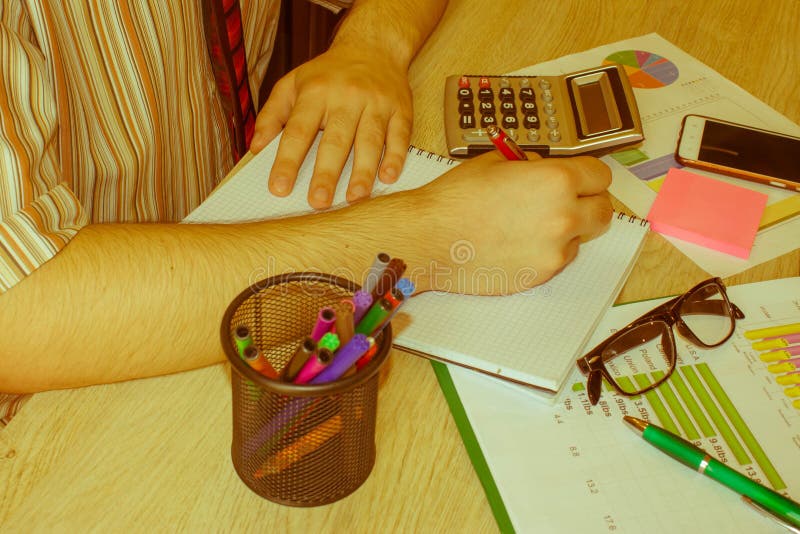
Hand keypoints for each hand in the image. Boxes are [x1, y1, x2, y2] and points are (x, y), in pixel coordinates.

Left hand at [250, 46, 412, 208]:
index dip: (288, 161)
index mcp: (315, 92)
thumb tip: (256, 148)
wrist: (373, 46)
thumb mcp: (292, 84)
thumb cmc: (328, 74)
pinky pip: (399, 135)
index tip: (279, 189)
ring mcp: (376, 103)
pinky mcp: (400, 109)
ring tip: (354, 198)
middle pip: (336, 140)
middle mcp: (346, 97)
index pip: (298, 130)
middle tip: (318, 202)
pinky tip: (387, 178)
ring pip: (370, 140)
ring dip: (363, 171)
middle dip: (326, 172)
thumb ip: (272, 115)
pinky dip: (395, 157)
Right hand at [415, 151, 613, 293]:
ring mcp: (554, 249)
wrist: (430, 238)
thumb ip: (531, 165)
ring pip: (582, 237)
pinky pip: (559, 258)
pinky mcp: (541, 273)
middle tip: (567, 202)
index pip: (600, 176)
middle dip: (588, 203)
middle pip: (604, 210)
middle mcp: (563, 215)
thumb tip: (542, 168)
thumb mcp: (495, 163)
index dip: (588, 175)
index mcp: (555, 179)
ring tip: (531, 224)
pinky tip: (517, 242)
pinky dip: (547, 250)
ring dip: (567, 230)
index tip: (581, 179)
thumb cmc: (455, 200)